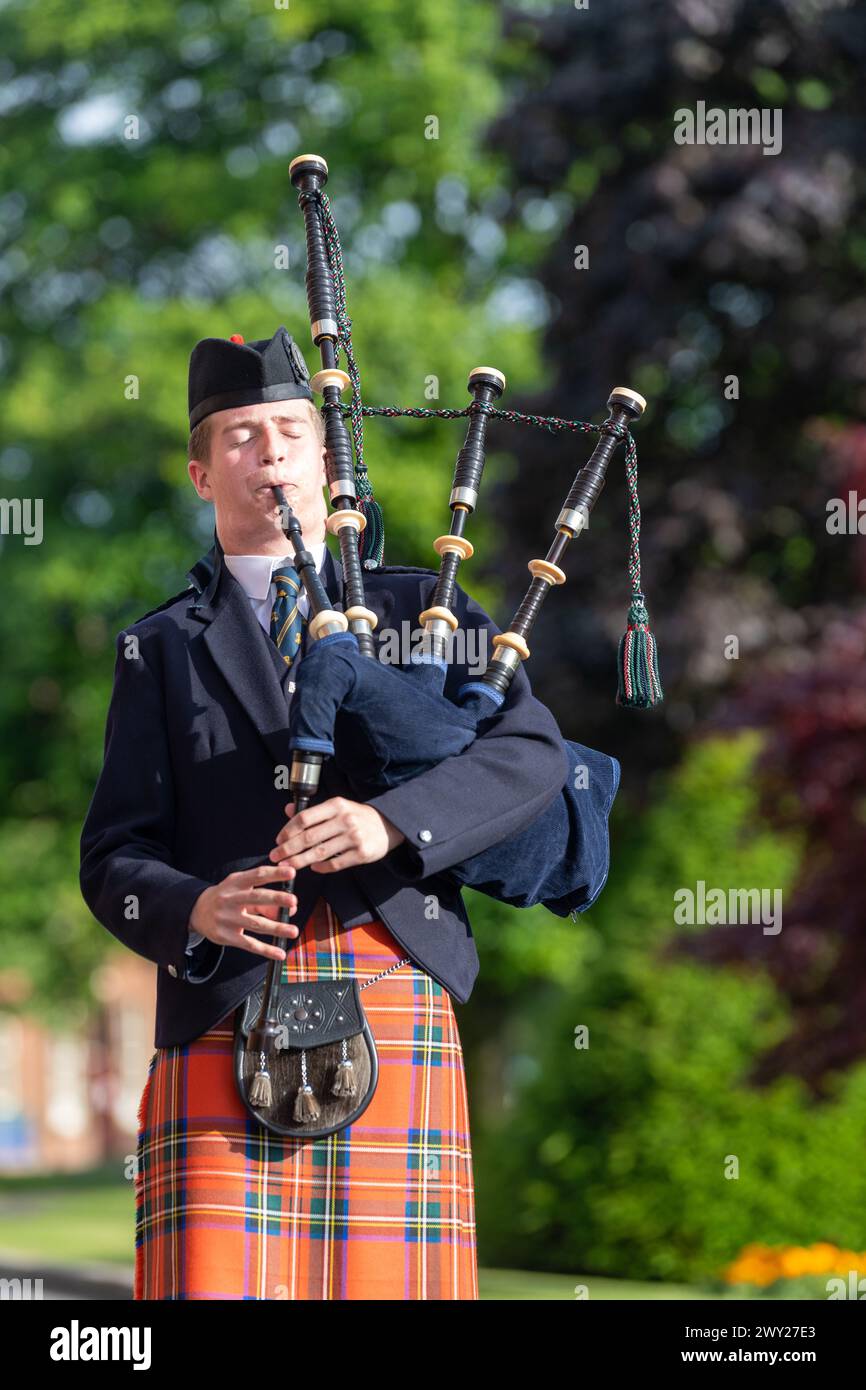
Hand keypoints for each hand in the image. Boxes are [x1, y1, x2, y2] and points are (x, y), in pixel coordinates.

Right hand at [189, 863, 299, 962]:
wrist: (196, 911)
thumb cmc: (227, 898)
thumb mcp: (239, 890)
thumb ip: (263, 898)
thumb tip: (289, 908)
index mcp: (236, 882)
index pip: (257, 875)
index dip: (274, 874)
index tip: (291, 873)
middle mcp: (230, 899)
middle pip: (256, 898)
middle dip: (276, 899)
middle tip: (294, 901)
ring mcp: (227, 918)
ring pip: (256, 924)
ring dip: (276, 928)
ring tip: (293, 931)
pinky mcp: (226, 936)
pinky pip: (249, 944)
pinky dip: (266, 950)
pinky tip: (279, 953)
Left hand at [270, 796, 405, 873]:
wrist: (388, 826)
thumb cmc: (357, 816)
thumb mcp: (337, 807)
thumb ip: (313, 811)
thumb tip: (287, 809)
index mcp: (336, 805)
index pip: (305, 818)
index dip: (288, 830)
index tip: (278, 840)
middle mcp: (345, 820)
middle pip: (309, 837)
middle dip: (288, 849)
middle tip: (275, 856)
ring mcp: (354, 837)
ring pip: (320, 852)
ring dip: (300, 861)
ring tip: (287, 866)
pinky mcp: (362, 854)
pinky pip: (335, 864)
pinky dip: (321, 867)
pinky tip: (312, 868)